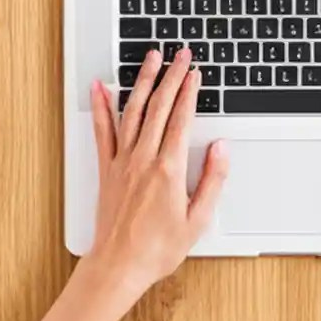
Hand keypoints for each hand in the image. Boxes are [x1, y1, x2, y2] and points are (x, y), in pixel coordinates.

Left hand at [85, 47, 227, 294]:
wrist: (118, 266)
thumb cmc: (157, 248)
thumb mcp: (198, 219)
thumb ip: (212, 179)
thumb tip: (221, 148)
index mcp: (168, 170)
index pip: (181, 119)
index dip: (189, 92)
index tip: (195, 73)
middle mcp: (143, 160)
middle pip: (159, 107)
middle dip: (171, 76)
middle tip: (179, 54)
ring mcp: (122, 162)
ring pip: (132, 112)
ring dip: (142, 82)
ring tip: (150, 59)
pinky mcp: (106, 169)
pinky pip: (102, 131)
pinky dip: (101, 107)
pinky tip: (100, 88)